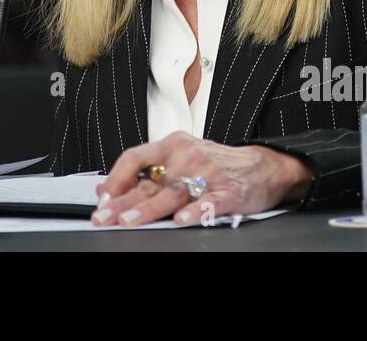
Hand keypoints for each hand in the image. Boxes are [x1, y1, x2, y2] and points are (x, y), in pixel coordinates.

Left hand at [91, 131, 312, 227]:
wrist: (263, 165)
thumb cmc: (217, 163)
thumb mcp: (181, 157)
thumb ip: (147, 171)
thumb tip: (107, 189)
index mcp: (173, 145)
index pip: (136, 157)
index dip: (116, 178)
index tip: (102, 197)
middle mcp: (188, 157)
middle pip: (150, 182)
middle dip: (123, 202)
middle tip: (103, 217)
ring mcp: (208, 174)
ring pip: (173, 193)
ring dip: (149, 209)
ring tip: (130, 221)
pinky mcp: (229, 192)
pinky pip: (209, 203)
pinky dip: (195, 212)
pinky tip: (181, 221)